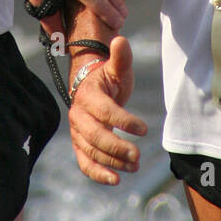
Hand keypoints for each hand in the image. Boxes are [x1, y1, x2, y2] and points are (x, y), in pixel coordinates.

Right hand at [68, 37, 146, 184]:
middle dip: (117, 147)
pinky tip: (115, 180)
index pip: (104, 111)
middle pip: (95, 135)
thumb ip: (120, 57)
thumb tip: (121, 40)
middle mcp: (78, 115)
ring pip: (91, 151)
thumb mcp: (116, 68)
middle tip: (138, 156)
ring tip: (135, 166)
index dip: (123, 120)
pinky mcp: (79, 145)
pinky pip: (84, 162)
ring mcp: (77, 132)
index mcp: (88, 95)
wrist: (89, 88)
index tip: (143, 129)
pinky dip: (97, 174)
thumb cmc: (107, 78)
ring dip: (112, 161)